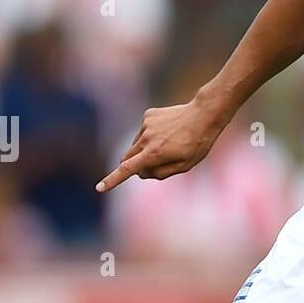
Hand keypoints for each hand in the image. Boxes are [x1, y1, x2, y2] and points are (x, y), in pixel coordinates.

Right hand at [96, 100, 223, 192]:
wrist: (204, 115)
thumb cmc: (197, 144)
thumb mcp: (184, 166)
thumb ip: (160, 173)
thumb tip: (141, 173)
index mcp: (154, 154)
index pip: (127, 169)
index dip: (112, 180)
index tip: (99, 188)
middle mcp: (146, 139)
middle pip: (127, 158)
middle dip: (133, 165)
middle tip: (154, 164)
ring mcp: (146, 125)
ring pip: (136, 145)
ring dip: (144, 150)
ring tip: (168, 144)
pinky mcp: (148, 115)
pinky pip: (143, 131)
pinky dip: (151, 135)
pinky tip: (167, 131)